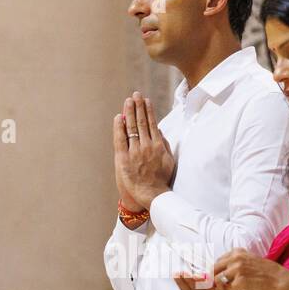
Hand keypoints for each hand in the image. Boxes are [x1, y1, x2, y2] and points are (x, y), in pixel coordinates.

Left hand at [115, 93, 174, 208]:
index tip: (146, 100)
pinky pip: (120, 139)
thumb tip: (160, 131)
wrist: (152, 195)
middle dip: (138, 106)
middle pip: (141, 122)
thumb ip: (165, 145)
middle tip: (136, 94)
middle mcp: (146, 146)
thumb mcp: (169, 161)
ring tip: (128, 101)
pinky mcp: (124, 159)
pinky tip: (119, 117)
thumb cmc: (161, 179)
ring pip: (131, 127)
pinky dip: (119, 127)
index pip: (152, 123)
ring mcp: (135, 151)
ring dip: (130, 112)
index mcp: (158, 145)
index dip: (148, 110)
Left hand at [210, 248, 281, 289]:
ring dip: (220, 287)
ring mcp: (237, 269)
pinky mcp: (240, 281)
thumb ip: (235, 261)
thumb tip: (219, 268)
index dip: (216, 272)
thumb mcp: (250, 259)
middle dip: (214, 280)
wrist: (279, 279)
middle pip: (213, 270)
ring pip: (217, 280)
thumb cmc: (266, 272)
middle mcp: (235, 258)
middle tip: (219, 287)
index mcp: (237, 252)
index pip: (217, 261)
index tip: (219, 279)